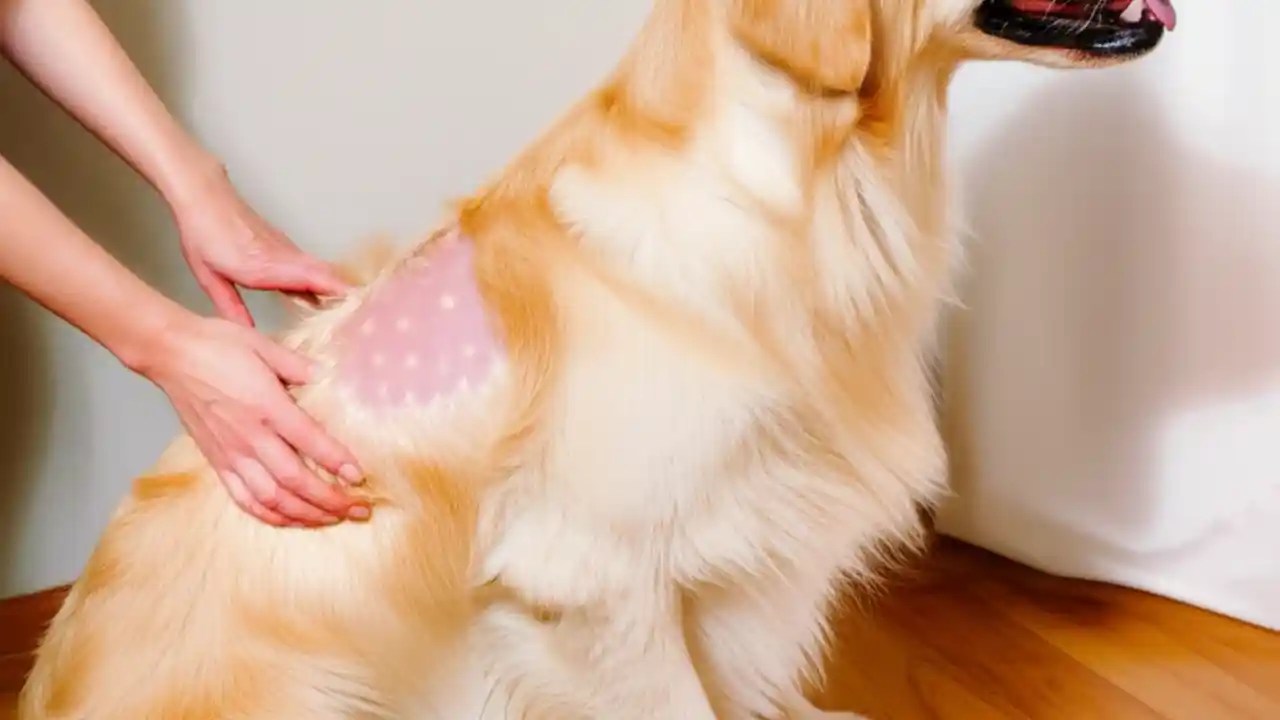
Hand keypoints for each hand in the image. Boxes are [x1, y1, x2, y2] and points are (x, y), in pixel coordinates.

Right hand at [138, 313, 368, 526]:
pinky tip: (291, 519)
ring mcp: (231, 454)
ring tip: (333, 519)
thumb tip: (326, 376)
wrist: (169, 354)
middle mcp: (250, 437)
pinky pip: (244, 499)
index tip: (360, 476)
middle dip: (331, 500)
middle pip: (295, 481)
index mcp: (267, 406)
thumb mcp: (264, 345)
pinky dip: (270, 515)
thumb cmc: (217, 345)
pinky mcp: (216, 462)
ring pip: (272, 499)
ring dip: (305, 515)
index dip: (337, 462)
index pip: (310, 442)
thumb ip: (298, 365)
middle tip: (360, 508)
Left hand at [171, 166, 350, 325]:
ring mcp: (287, 249)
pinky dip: (325, 280)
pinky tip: (325, 295)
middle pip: (327, 276)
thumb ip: (230, 306)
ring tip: (353, 312)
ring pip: (323, 269)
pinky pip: (313, 264)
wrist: (204, 195)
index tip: (358, 310)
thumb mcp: (209, 277)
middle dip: (349, 296)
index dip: (338, 294)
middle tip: (365, 318)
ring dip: (339, 289)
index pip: (314, 280)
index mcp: (265, 267)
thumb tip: (248, 332)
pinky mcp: (285, 245)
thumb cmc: (202, 234)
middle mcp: (283, 257)